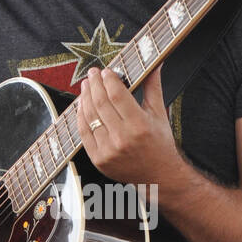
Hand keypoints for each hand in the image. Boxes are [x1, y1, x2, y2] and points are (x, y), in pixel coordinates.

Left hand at [77, 65, 178, 186]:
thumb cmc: (160, 145)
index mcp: (140, 125)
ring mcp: (108, 150)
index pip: (117, 94)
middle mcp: (122, 138)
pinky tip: (82, 106)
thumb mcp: (160, 114)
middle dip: (94, 84)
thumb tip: (156, 64)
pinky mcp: (98, 159)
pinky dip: (81, 117)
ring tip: (85, 86)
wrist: (159, 177)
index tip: (106, 71)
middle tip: (92, 73)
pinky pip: (84, 133)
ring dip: (85, 98)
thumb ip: (153, 88)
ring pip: (90, 117)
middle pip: (101, 103)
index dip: (109, 80)